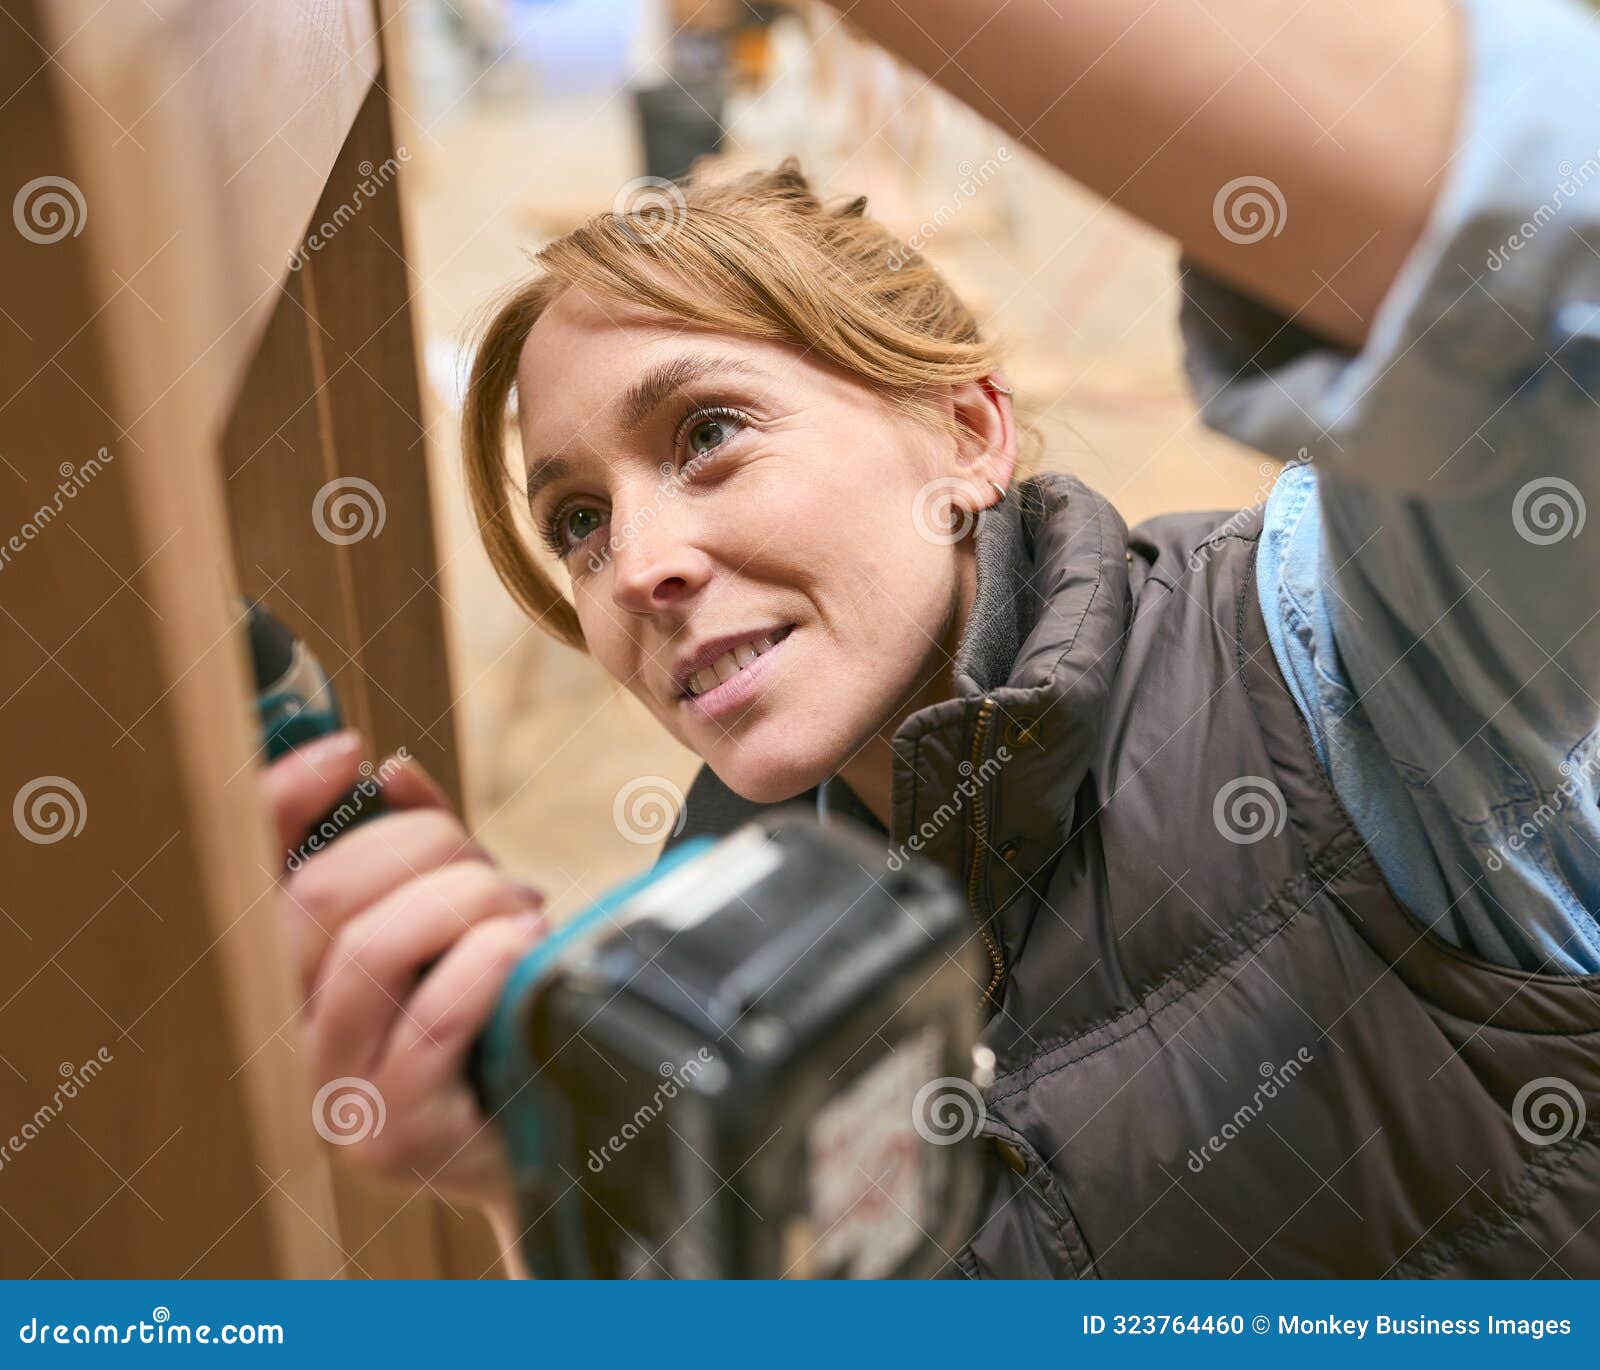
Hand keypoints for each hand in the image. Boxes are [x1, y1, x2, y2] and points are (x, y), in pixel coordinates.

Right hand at [260, 730, 543, 1218]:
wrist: (540, 1135)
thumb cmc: (488, 1011)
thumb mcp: (451, 918)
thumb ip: (417, 850)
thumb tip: (390, 773)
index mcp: (286, 973)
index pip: (249, 874)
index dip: (283, 801)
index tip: (347, 751)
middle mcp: (284, 1034)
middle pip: (319, 899)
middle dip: (422, 848)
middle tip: (486, 866)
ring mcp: (330, 1092)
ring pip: (372, 951)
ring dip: (464, 900)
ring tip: (521, 908)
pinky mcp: (393, 1136)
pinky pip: (432, 1019)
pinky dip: (486, 959)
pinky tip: (526, 939)